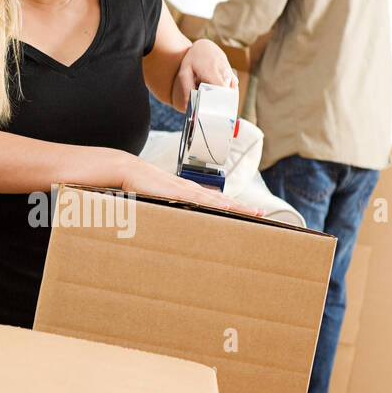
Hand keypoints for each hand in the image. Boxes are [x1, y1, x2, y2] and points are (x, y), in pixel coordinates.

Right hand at [117, 155, 261, 216]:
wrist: (129, 170)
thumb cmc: (143, 186)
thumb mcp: (160, 201)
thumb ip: (169, 209)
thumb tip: (175, 223)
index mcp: (190, 194)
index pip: (218, 201)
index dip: (235, 207)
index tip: (251, 213)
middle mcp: (193, 191)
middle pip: (224, 200)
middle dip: (243, 207)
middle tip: (262, 213)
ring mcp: (187, 190)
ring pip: (218, 200)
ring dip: (236, 207)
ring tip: (253, 213)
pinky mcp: (178, 192)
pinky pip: (201, 200)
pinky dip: (216, 204)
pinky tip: (227, 207)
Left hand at [171, 40, 237, 113]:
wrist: (204, 46)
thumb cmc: (193, 59)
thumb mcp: (185, 72)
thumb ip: (186, 87)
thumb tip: (187, 105)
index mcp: (211, 71)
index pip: (220, 90)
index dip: (217, 101)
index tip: (212, 110)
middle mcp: (223, 71)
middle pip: (226, 93)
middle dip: (219, 102)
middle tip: (211, 110)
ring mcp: (229, 72)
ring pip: (230, 91)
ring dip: (223, 97)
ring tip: (214, 100)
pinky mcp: (232, 73)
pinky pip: (233, 87)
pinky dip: (227, 93)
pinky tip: (219, 95)